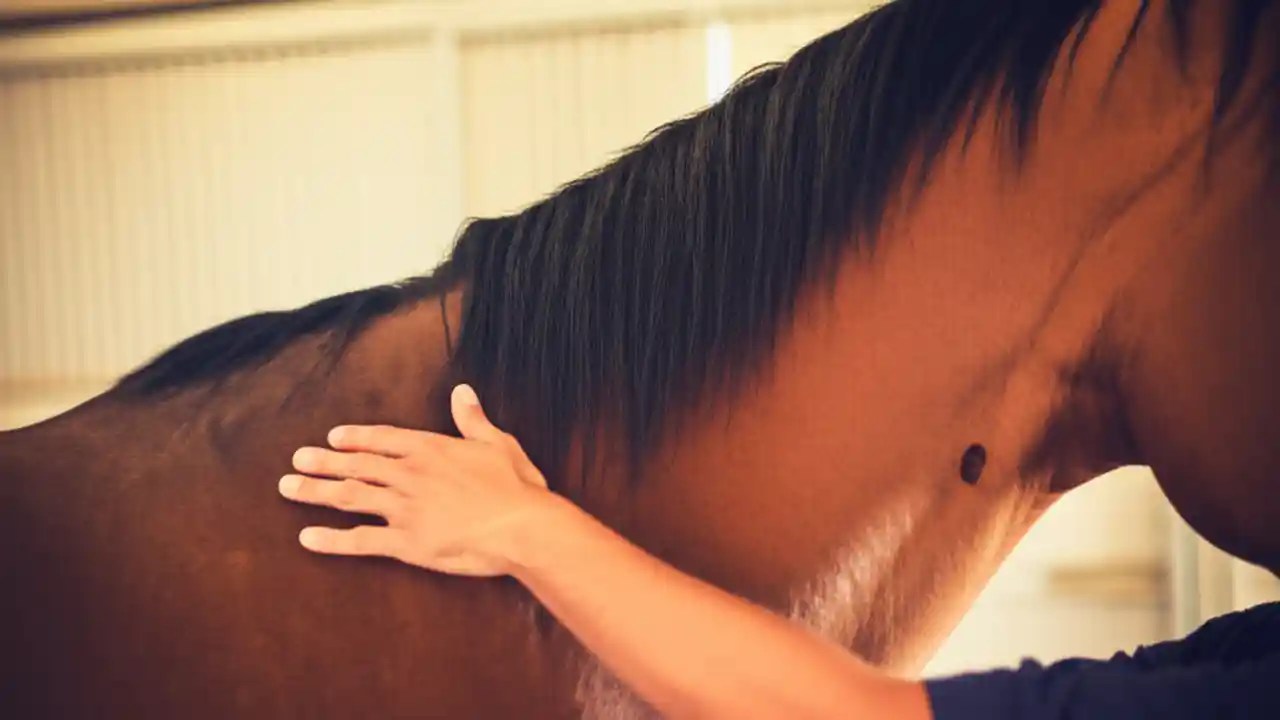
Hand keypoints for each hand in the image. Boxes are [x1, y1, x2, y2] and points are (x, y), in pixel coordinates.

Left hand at [278, 384, 556, 576]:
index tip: (333, 437)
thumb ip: (473, 420)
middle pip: (357, 466)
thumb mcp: (497, 444)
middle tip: (296, 460)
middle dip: (323, 462)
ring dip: (316, 491)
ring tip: (288, 487)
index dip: (355, 438)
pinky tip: (307, 538)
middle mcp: (409, 475)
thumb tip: (462, 392)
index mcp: (430, 449)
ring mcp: (404, 509)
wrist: (522, 527)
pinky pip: (360, 542)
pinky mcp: (406, 543)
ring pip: (350, 497)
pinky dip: (332, 540)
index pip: (382, 439)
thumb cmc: (516, 487)